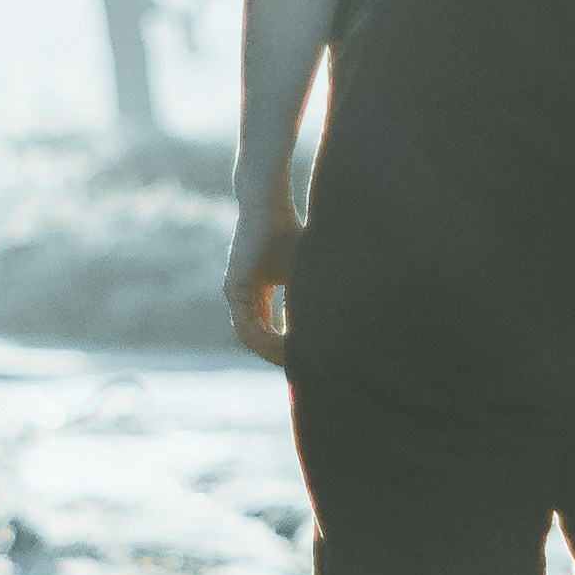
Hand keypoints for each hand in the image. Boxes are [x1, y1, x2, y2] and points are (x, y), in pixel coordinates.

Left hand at [226, 210, 302, 362]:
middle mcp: (243, 296)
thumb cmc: (289, 232)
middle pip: (258, 338)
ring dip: (272, 350)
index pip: (267, 329)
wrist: (269, 206)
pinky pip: (246, 325)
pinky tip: (286, 344)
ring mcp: (236, 293)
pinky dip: (265, 338)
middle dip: (278, 354)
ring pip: (251, 337)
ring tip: (296, 359)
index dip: (284, 346)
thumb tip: (339, 320)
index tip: (304, 356)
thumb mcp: (303, 272)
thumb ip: (309, 295)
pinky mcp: (235, 288)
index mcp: (257, 292)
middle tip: (301, 367)